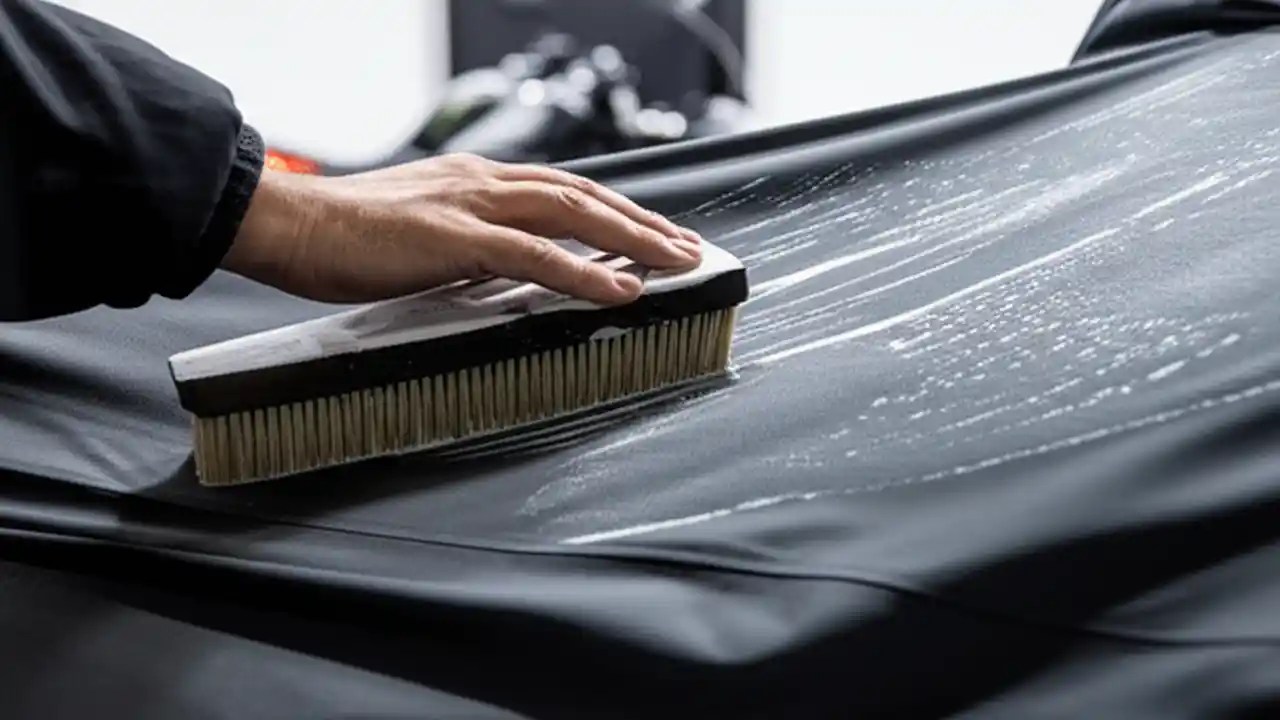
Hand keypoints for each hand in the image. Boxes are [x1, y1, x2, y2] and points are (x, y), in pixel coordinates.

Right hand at [222, 153, 701, 304]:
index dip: (613, 211)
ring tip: (677, 263)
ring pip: (573, 216)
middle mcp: (482, 182)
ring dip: (632, 240)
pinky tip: (623, 290)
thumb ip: (463, 245)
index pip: (562, 190)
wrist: (289, 224)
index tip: (650, 233)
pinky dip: (585, 273)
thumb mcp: (418, 234)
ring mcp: (471, 206)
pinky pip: (536, 256)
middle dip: (642, 223)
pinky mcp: (456, 239)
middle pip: (582, 196)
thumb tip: (499, 270)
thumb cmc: (343, 237)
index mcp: (474, 181)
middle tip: (687, 247)